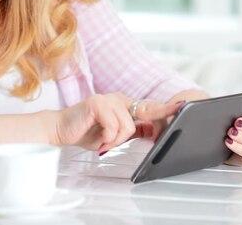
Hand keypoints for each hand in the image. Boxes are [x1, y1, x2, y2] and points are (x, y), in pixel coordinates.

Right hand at [53, 93, 182, 153]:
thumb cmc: (84, 132)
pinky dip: (108, 137)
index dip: (165, 109)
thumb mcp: (112, 135)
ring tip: (103, 141)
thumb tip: (148, 132)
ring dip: (116, 140)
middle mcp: (118, 98)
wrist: (60, 130)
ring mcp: (108, 99)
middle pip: (144, 113)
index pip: (148, 106)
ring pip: (128, 126)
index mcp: (123, 104)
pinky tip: (98, 138)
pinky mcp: (98, 103)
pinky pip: (114, 125)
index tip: (181, 107)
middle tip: (139, 133)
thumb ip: (129, 131)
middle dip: (147, 125)